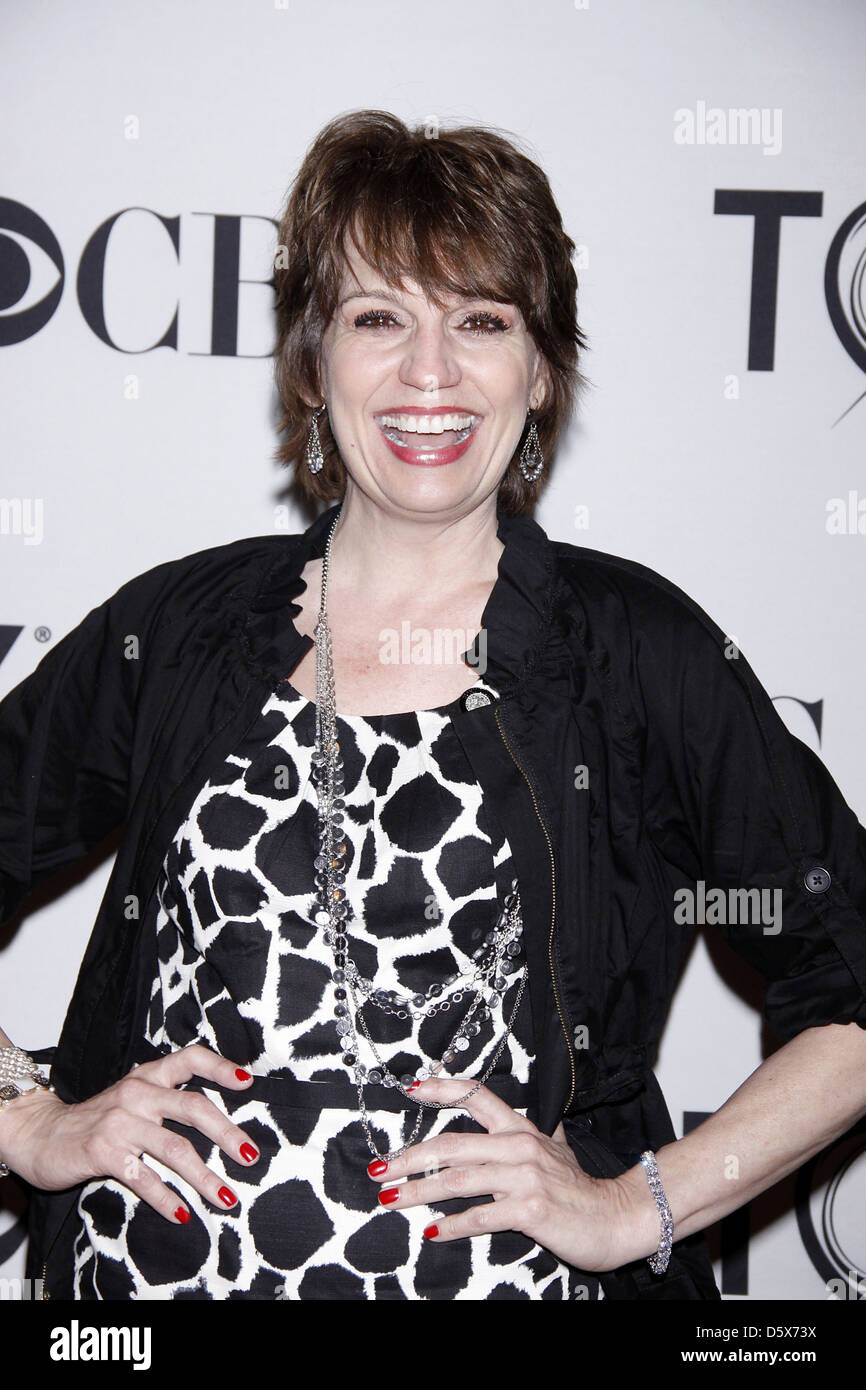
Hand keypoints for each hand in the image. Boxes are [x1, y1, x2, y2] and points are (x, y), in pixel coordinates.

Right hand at [0, 1043, 259, 1223]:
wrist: (41, 1133)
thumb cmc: (98, 1119)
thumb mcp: (133, 1098)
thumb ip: (168, 1099)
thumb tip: (222, 1121)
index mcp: (148, 1076)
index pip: (190, 1058)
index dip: (221, 1067)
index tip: (249, 1082)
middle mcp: (137, 1093)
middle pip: (194, 1107)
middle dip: (227, 1133)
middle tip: (251, 1156)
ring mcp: (120, 1122)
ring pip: (175, 1149)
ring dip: (204, 1177)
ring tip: (226, 1197)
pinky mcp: (103, 1152)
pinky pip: (143, 1177)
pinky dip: (166, 1198)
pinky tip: (182, 1213)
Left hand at [366, 1076, 625, 1271]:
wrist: (617, 1217)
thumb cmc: (580, 1188)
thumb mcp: (556, 1147)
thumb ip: (530, 1131)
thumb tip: (508, 1116)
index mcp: (521, 1128)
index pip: (477, 1096)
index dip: (442, 1090)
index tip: (411, 1089)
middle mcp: (520, 1146)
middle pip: (452, 1143)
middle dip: (410, 1157)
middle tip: (380, 1169)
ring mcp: (524, 1176)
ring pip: (459, 1179)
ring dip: (419, 1190)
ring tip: (392, 1199)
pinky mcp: (530, 1208)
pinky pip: (481, 1215)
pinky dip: (453, 1225)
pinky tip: (433, 1232)